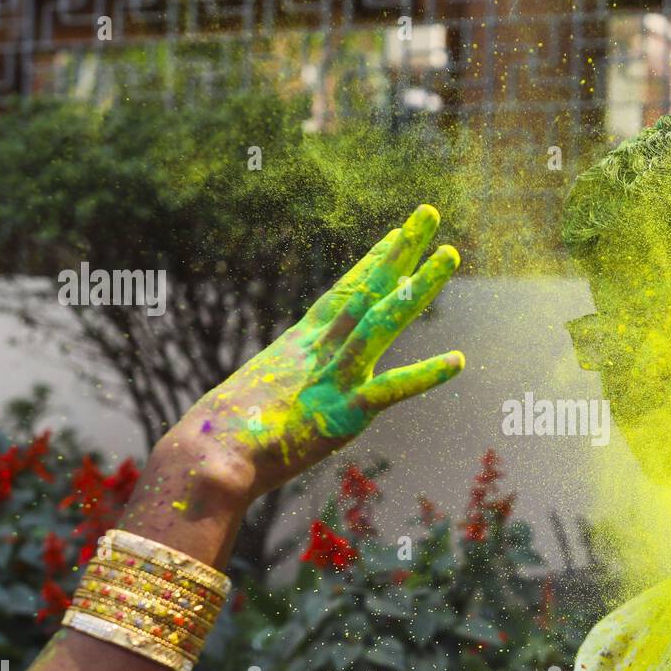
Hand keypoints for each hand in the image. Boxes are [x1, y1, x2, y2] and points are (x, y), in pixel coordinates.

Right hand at [160, 204, 463, 504]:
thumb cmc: (226, 435)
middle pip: (367, 291)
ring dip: (418, 288)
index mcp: (300, 346)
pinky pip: (391, 390)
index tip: (397, 235)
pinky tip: (458, 361)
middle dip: (400, 251)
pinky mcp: (343, 413)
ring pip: (383, 322)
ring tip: (449, 255)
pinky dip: (425, 376)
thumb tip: (282, 394)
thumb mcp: (261, 397)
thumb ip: (283, 389)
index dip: (374, 263)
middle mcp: (320, 351)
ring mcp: (333, 378)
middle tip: (429, 213)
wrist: (212, 456)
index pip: (345, 294)